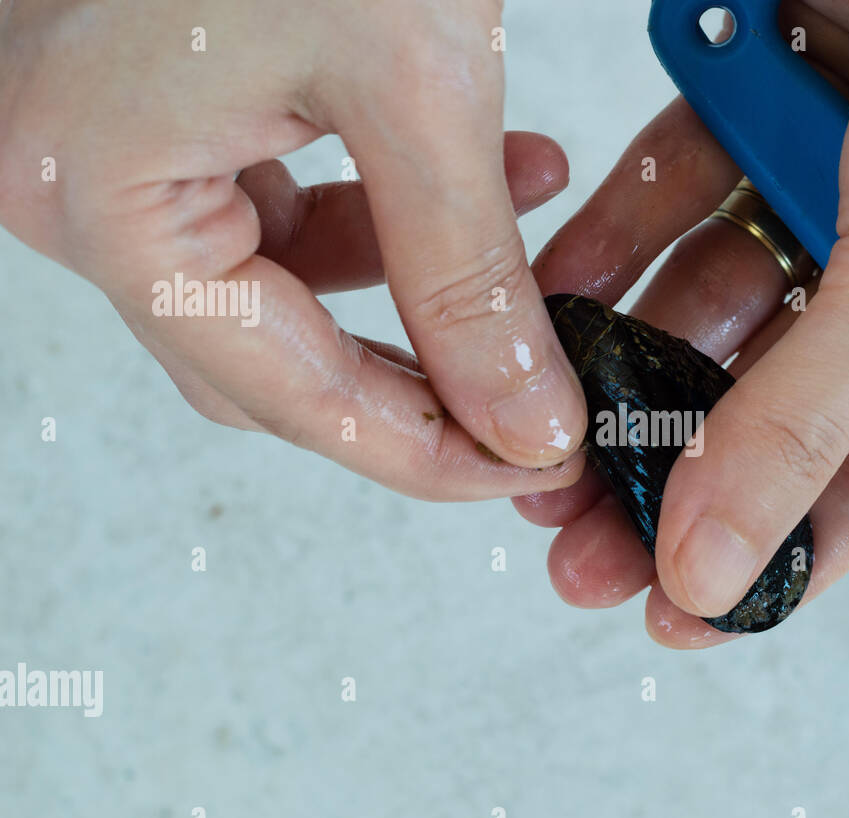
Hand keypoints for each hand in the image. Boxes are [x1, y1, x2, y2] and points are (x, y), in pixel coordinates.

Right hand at [0, 0, 585, 499]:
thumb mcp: (414, 78)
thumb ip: (466, 275)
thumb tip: (518, 419)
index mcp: (104, 193)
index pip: (279, 392)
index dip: (416, 451)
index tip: (521, 471)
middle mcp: (75, 185)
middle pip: (268, 361)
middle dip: (415, 389)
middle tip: (531, 409)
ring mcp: (111, 147)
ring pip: (280, 293)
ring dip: (416, 300)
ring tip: (536, 288)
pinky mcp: (161, 108)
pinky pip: (278, 210)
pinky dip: (388, 219)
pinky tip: (493, 188)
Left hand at [518, 0, 848, 644]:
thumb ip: (809, 422)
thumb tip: (723, 564)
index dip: (787, 547)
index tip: (691, 606)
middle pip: (777, 401)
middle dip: (679, 471)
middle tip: (585, 539)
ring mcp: (832, 185)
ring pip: (710, 307)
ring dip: (630, 369)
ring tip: (552, 438)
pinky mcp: (759, 108)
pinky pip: (670, 200)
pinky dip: (615, 246)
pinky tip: (560, 304)